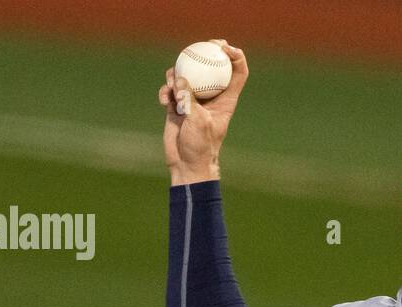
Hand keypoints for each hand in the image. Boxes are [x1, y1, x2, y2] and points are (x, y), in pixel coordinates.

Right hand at [158, 40, 248, 184]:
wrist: (186, 164)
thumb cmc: (200, 147)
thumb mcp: (198, 122)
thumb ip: (189, 99)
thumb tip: (179, 78)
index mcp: (226, 99)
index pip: (237, 71)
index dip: (235, 55)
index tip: (222, 47)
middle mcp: (211, 96)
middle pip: (211, 66)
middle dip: (204, 52)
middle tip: (195, 47)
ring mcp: (193, 99)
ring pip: (186, 75)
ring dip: (176, 74)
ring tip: (172, 85)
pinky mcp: (178, 105)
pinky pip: (170, 90)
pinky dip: (166, 92)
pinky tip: (164, 101)